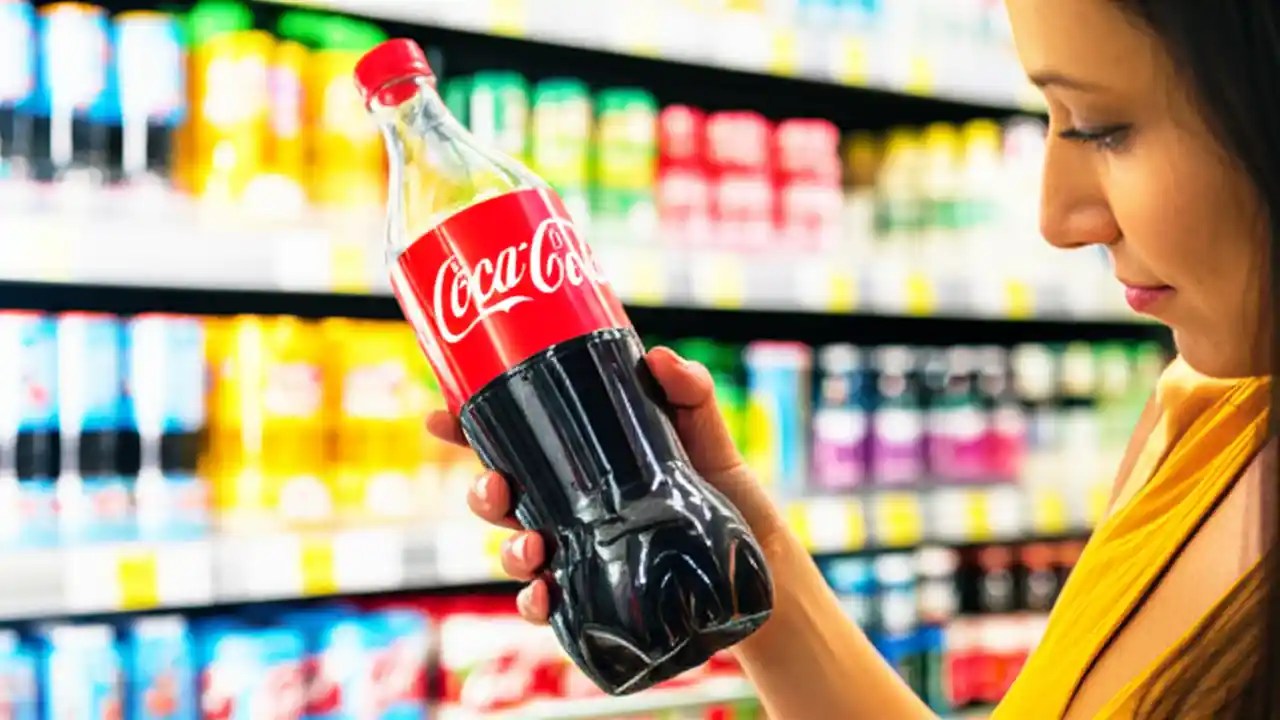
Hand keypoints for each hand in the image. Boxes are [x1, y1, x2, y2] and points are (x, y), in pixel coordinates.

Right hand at [426, 345, 783, 624]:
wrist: (756, 557)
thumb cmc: (720, 488)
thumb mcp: (703, 431)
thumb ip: (687, 391)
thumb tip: (659, 358)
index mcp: (580, 463)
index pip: (513, 442)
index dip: (468, 429)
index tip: (440, 416)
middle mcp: (569, 509)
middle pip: (502, 500)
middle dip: (481, 493)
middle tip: (495, 485)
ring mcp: (577, 555)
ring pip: (517, 553)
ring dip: (509, 550)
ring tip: (533, 545)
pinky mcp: (594, 598)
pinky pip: (548, 607)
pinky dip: (536, 603)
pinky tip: (546, 595)